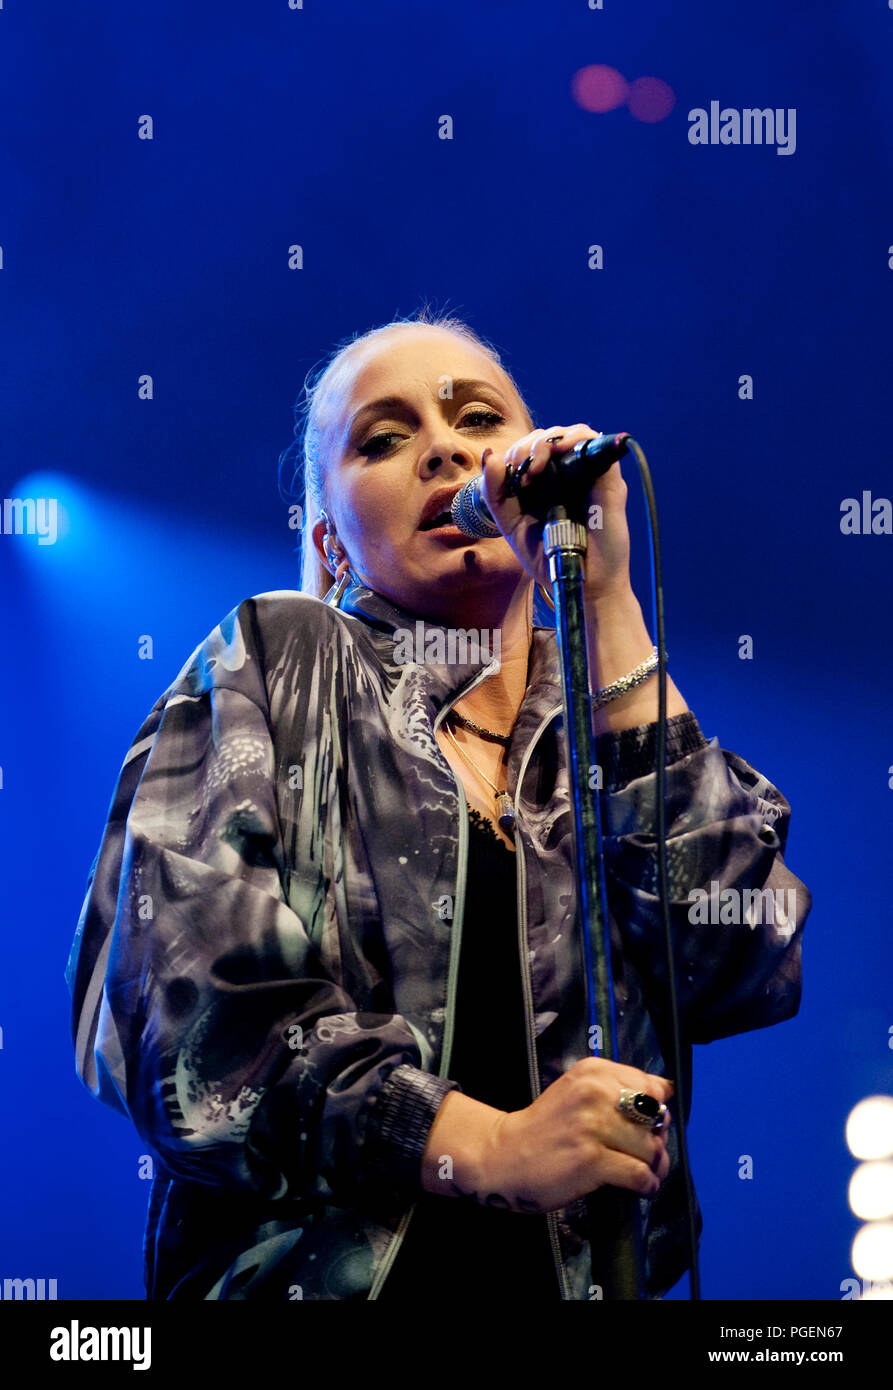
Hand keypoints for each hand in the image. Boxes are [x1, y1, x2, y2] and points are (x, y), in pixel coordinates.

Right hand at [474, 1057, 673, 1213]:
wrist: (504, 1156)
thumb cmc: (547, 1127)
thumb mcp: (578, 1092)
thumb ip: (617, 1090)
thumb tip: (666, 1101)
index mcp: (593, 1071)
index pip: (653, 1086)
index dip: (656, 1110)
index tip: (645, 1126)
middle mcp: (594, 1092)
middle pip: (656, 1118)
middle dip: (657, 1140)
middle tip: (645, 1154)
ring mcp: (593, 1126)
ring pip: (651, 1148)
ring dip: (654, 1167)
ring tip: (644, 1173)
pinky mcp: (592, 1161)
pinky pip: (640, 1174)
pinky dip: (646, 1185)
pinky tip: (639, 1187)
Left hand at [480, 425, 632, 600]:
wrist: (580, 582)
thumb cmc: (549, 558)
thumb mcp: (511, 525)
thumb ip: (496, 494)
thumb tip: (490, 455)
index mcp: (542, 484)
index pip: (527, 449)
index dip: (516, 451)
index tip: (511, 474)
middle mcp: (566, 475)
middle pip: (546, 437)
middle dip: (528, 446)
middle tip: (524, 469)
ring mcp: (587, 475)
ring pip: (569, 434)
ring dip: (549, 440)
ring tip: (539, 461)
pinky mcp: (608, 479)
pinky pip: (595, 443)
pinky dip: (576, 437)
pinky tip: (561, 448)